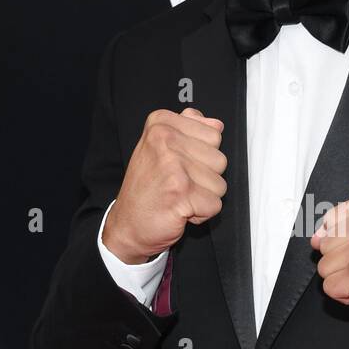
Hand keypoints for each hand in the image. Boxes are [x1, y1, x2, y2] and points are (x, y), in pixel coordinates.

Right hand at [103, 108, 226, 262]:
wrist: (128, 224)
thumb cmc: (146, 189)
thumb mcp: (161, 149)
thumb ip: (190, 130)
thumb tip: (216, 124)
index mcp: (161, 124)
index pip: (214, 135)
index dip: (202, 157)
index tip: (180, 165)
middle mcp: (165, 139)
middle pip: (220, 160)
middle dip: (205, 178)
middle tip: (178, 184)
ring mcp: (173, 165)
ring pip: (220, 183)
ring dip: (204, 196)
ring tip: (179, 196)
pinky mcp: (181, 191)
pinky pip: (215, 204)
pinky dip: (202, 213)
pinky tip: (180, 209)